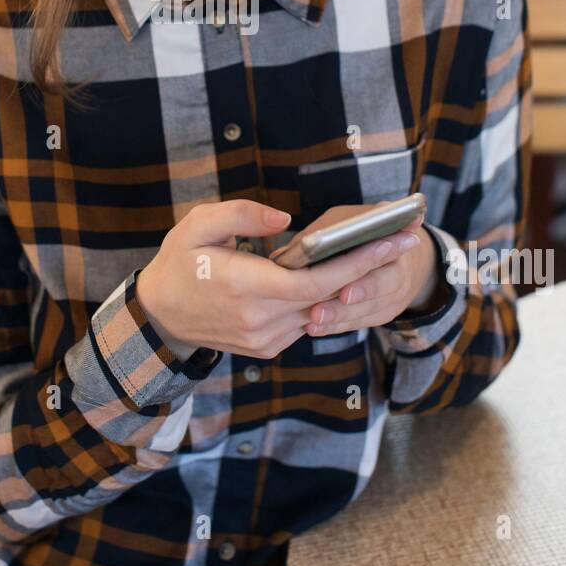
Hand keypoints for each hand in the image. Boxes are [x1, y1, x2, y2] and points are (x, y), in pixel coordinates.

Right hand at [134, 200, 434, 361]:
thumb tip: (287, 222)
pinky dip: (323, 299)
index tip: (390, 239)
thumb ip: (243, 216)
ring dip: (351, 283)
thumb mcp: (198, 225)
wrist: (159, 317)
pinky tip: (342, 275)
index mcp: (244, 287)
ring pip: (320, 310)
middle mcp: (259, 320)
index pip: (314, 281)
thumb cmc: (179, 263)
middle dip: (370, 266)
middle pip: (328, 296)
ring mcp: (264, 339)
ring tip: (382, 250)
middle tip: (406, 238)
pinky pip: (305, 321)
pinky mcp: (266, 348)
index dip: (356, 262)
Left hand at [268, 202, 438, 336]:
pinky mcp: (381, 314)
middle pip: (382, 286)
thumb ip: (333, 228)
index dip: (372, 262)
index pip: (388, 251)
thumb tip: (301, 244)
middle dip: (357, 295)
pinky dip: (335, 326)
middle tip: (331, 303)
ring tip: (314, 318)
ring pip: (368, 310)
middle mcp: (401, 271)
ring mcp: (394, 296)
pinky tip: (313, 328)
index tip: (348, 284)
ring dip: (340, 316)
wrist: (395, 257)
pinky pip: (359, 323)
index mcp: (397, 239)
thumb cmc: (362, 233)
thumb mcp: (350, 219)